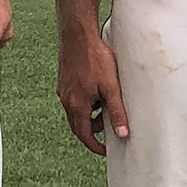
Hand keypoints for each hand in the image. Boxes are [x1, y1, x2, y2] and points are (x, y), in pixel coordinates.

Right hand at [58, 27, 128, 155]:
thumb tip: (123, 134)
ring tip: (105, 104)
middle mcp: (66, 100)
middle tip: (108, 127)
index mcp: (77, 105)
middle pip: (78, 125)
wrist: (78, 35)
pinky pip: (73, 99)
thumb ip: (117, 112)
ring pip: (76, 111)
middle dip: (93, 130)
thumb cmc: (95, 59)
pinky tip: (96, 90)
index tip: (105, 150)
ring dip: (89, 115)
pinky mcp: (64, 80)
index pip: (84, 135)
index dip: (95, 146)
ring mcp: (63, 90)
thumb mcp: (111, 87)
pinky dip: (84, 103)